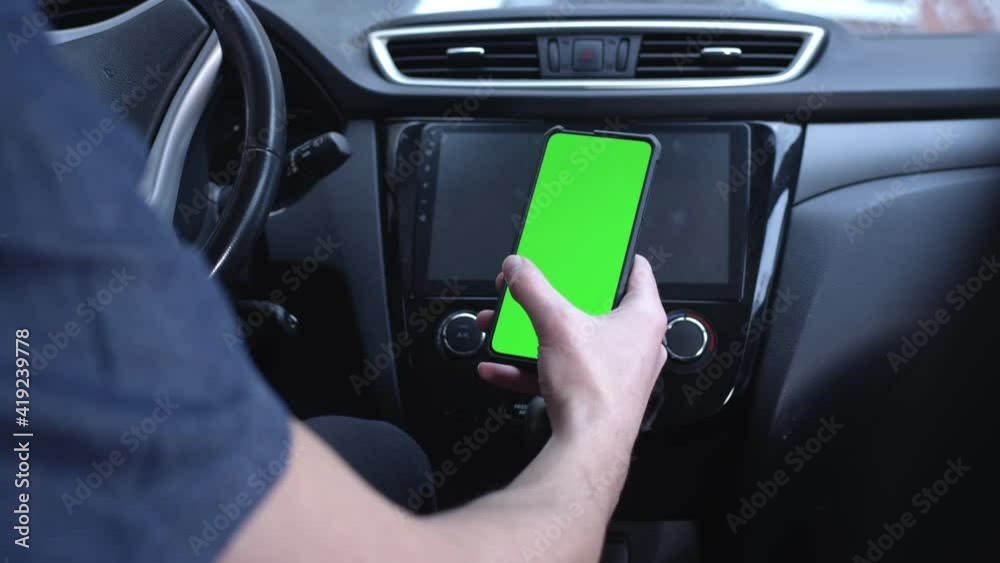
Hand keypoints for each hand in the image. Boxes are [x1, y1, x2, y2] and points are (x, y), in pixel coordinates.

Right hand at [476, 255, 667, 441]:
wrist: (587, 450)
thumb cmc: (595, 393)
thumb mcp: (555, 325)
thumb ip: (532, 290)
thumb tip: (518, 268)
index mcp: (642, 318)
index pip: (635, 271)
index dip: (612, 255)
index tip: (592, 249)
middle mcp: (636, 344)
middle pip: (592, 306)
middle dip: (553, 300)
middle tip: (534, 291)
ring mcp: (616, 371)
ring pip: (570, 341)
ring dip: (533, 335)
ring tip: (505, 328)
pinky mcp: (594, 393)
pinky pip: (559, 371)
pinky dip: (530, 367)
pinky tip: (499, 366)